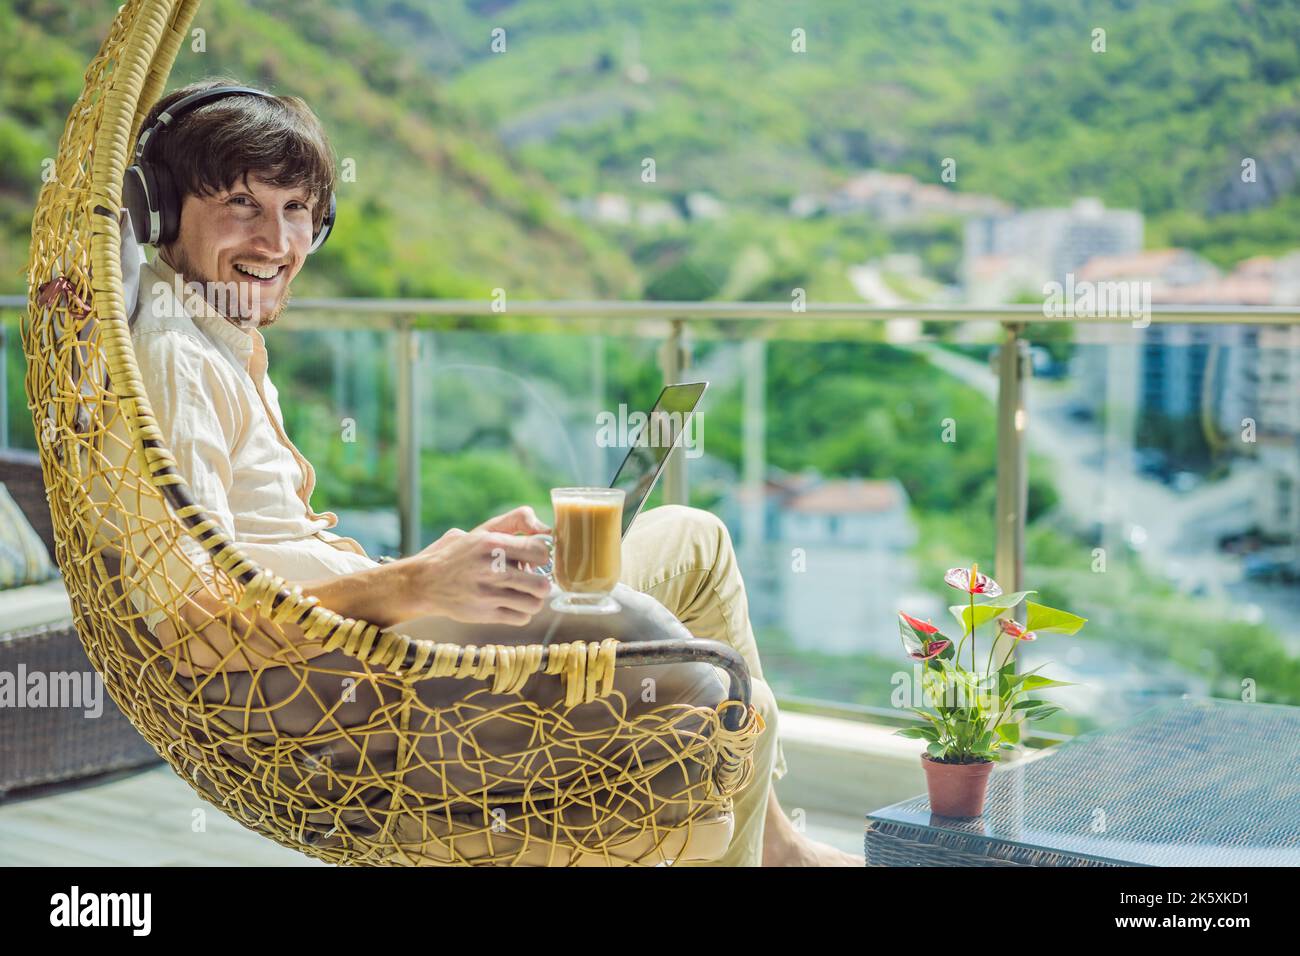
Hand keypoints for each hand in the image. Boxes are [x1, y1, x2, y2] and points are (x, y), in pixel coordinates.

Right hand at [398, 509, 552, 624]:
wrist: (424, 581)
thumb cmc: (460, 553)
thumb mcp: (484, 530)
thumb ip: (516, 521)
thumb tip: (547, 530)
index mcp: (493, 543)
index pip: (541, 552)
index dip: (543, 557)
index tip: (535, 559)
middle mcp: (492, 569)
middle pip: (542, 584)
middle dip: (541, 582)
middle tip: (532, 580)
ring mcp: (488, 594)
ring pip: (534, 604)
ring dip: (533, 599)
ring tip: (523, 593)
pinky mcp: (484, 614)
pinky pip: (521, 618)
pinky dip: (522, 613)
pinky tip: (512, 604)